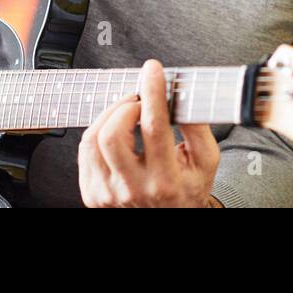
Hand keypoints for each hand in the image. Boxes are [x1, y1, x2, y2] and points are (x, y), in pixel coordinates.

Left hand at [78, 59, 220, 207]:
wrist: (170, 221)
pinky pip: (85, 151)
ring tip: (128, 112)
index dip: (153, 92)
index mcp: (166, 180)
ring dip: (110, 115)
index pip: (155, 127)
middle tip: (140, 101)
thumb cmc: (188, 189)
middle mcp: (134, 189)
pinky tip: (115, 130)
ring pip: (93, 140)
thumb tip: (183, 96)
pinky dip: (98, 131)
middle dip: (126, 106)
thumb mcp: (206, 161)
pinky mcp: (93, 194)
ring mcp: (109, 194)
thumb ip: (198, 128)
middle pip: (113, 134)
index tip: (153, 70)